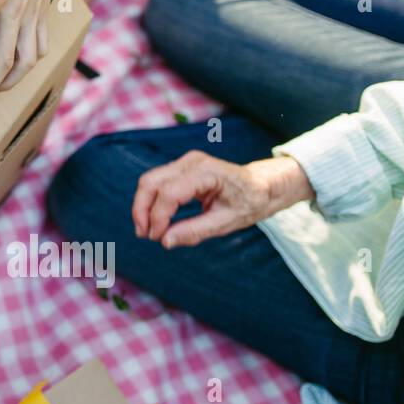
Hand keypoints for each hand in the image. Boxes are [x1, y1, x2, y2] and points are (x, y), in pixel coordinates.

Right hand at [132, 152, 314, 248]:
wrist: (261, 185)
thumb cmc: (249, 203)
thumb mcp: (227, 222)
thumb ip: (195, 231)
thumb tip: (165, 241)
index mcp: (206, 173)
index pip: (169, 193)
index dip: (158, 217)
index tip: (157, 238)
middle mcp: (191, 162)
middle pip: (151, 182)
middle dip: (141, 209)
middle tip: (144, 235)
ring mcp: (184, 161)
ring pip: (149, 180)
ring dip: (143, 205)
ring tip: (147, 230)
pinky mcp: (180, 167)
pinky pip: (157, 181)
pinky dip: (151, 200)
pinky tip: (154, 219)